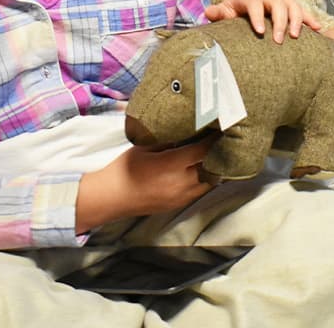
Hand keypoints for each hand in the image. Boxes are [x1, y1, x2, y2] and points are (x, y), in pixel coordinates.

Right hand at [76, 137, 216, 231]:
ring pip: (210, 182)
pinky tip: (203, 170)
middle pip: (212, 167)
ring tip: (216, 155)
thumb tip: (188, 133)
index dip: (214, 139)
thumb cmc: (124, 168)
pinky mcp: (178, 205)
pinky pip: (199, 191)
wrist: (111, 197)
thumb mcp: (146, 147)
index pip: (203, 150)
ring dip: (214, 169)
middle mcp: (181, 183)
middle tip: (223, 141)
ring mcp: (181, 197)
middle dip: (218, 154)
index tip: (221, 128)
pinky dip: (205, 180)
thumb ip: (169, 140)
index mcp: (172, 164)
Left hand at [203, 0, 321, 42]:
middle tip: (278, 41)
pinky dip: (311, 19)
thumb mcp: (226, 12)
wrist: (247, 7)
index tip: (260, 32)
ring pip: (293, 6)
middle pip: (277, 4)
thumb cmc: (235, 13)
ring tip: (296, 37)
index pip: (254, 4)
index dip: (257, 16)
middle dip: (279, 22)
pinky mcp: (291, 9)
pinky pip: (304, 12)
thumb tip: (209, 12)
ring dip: (297, 20)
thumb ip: (218, 13)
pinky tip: (318, 29)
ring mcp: (281, 2)